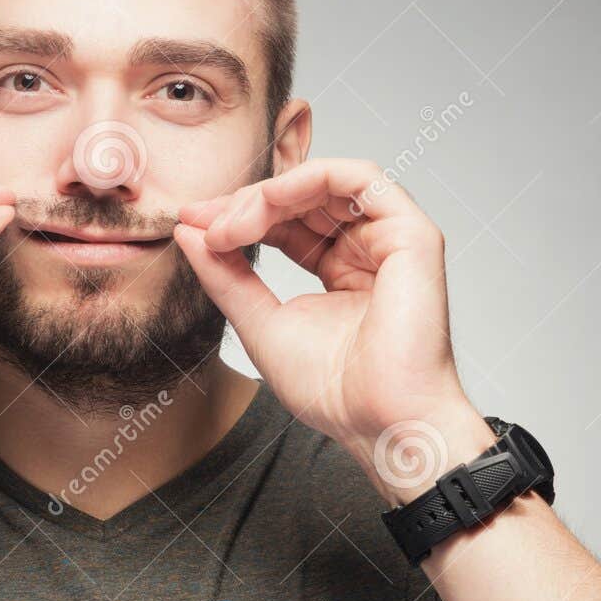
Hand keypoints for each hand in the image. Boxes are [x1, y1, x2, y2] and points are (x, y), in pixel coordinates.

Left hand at [173, 158, 488, 500]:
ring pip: (326, 181)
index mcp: (341, 268)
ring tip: (228, 224)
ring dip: (268, 194)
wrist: (378, 422)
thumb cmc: (332, 390)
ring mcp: (393, 238)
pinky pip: (360, 178)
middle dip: (244, 202)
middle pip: (301, 197)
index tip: (190, 223)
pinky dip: (307, 180)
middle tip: (202, 222)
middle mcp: (368, 248)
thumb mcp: (258, 321)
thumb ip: (225, 275)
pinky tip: (266, 205)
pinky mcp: (413, 234)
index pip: (285, 222)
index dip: (237, 215)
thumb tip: (187, 231)